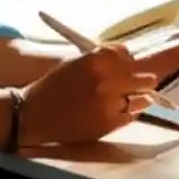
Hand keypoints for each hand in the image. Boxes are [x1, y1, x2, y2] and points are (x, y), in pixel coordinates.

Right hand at [18, 43, 156, 146]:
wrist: (32, 115)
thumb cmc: (52, 87)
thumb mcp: (75, 63)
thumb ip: (101, 60)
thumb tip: (126, 59)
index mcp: (97, 60)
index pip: (127, 54)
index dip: (126, 60)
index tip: (125, 65)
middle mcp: (107, 80)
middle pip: (145, 78)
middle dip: (140, 80)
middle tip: (136, 83)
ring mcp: (110, 104)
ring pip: (143, 98)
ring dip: (138, 97)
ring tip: (131, 98)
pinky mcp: (109, 124)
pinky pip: (132, 116)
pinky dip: (129, 112)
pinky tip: (119, 110)